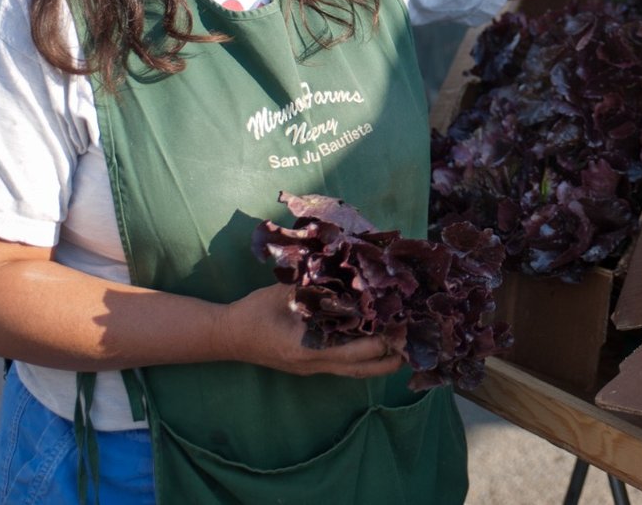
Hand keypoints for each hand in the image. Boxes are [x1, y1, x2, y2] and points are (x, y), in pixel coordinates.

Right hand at [219, 283, 405, 378]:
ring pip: (355, 372)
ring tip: (404, 347)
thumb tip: (347, 268)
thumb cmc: (253, 312)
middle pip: (363, 369)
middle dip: (390, 357)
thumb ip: (314, 284)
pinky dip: (364, 357)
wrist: (227, 337)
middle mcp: (315, 364)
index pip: (355, 349)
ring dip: (380, 361)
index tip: (403, 323)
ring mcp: (313, 368)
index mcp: (308, 348)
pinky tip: (377, 344)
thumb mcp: (284, 292)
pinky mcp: (311, 365)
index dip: (382, 338)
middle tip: (414, 341)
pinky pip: (344, 366)